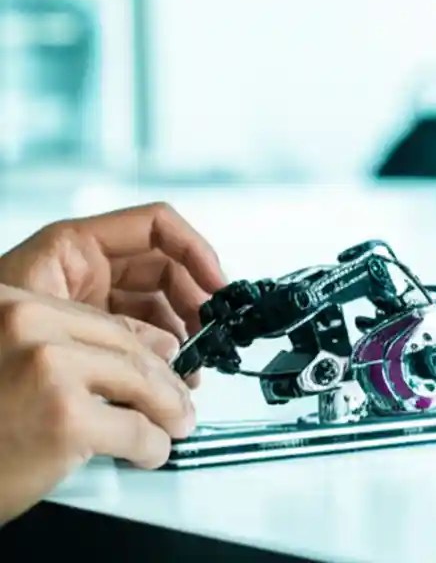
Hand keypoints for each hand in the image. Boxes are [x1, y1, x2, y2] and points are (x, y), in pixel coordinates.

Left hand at [0, 203, 226, 353]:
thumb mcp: (47, 319)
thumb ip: (115, 330)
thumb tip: (171, 349)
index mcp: (74, 246)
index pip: (156, 226)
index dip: (196, 250)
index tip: (217, 286)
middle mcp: (86, 267)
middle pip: (166, 269)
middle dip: (194, 300)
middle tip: (210, 336)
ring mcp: (90, 300)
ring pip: (159, 306)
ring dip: (183, 333)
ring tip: (192, 368)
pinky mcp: (89, 334)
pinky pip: (141, 335)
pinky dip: (163, 354)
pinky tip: (171, 378)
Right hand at [0, 284, 194, 524]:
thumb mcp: (11, 361)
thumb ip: (66, 345)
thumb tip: (155, 347)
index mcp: (13, 304)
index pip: (100, 320)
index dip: (140, 347)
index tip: (164, 363)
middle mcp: (28, 327)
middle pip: (125, 348)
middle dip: (161, 379)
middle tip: (177, 402)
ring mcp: (49, 371)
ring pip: (141, 385)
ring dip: (167, 409)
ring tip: (175, 424)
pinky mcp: (66, 420)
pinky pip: (136, 430)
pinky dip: (151, 446)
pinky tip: (150, 453)